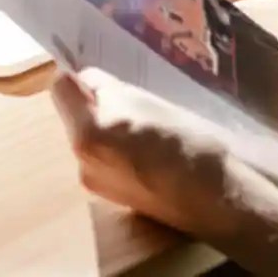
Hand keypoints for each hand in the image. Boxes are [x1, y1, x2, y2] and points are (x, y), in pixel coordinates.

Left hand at [49, 68, 240, 238]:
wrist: (216, 200)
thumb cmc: (189, 143)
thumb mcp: (150, 102)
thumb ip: (111, 90)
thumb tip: (87, 82)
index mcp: (88, 135)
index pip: (61, 89)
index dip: (79, 78)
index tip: (105, 79)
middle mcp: (82, 162)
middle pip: (75, 116)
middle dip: (97, 105)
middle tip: (138, 104)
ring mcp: (96, 184)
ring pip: (92, 137)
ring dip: (110, 127)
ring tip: (150, 130)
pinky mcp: (111, 196)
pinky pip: (105, 158)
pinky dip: (120, 149)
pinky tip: (151, 152)